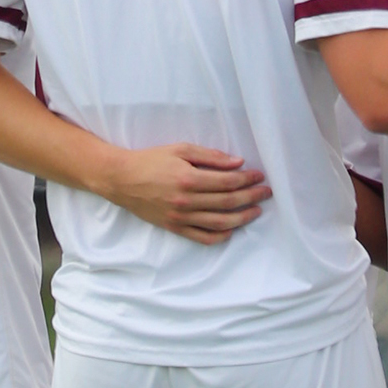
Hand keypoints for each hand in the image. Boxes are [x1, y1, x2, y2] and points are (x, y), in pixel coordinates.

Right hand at [95, 144, 271, 245]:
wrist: (122, 179)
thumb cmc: (151, 160)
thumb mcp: (180, 149)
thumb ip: (210, 157)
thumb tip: (237, 162)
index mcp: (188, 178)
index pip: (227, 182)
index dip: (247, 179)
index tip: (260, 176)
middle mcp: (186, 201)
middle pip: (227, 202)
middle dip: (251, 197)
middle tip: (266, 192)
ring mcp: (180, 217)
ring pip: (219, 222)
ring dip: (242, 218)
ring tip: (256, 211)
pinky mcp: (174, 228)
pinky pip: (202, 237)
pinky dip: (220, 236)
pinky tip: (231, 229)